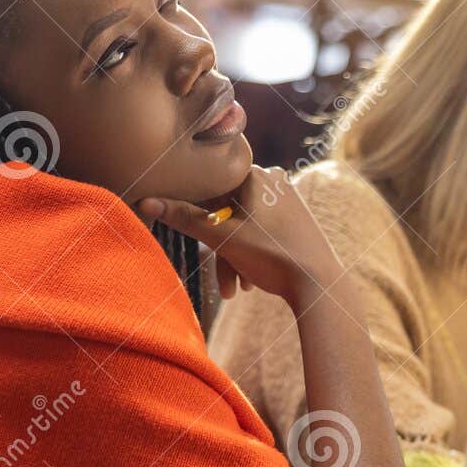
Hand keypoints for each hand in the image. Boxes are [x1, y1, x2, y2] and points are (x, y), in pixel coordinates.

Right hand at [137, 166, 345, 306]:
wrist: (321, 285)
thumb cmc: (273, 258)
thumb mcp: (223, 239)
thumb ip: (183, 218)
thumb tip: (145, 201)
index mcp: (253, 175)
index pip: (207, 186)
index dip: (191, 214)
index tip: (188, 241)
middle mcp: (271, 179)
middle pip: (225, 211)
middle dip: (219, 252)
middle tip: (223, 287)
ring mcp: (285, 197)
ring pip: (242, 224)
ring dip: (234, 258)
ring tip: (236, 292)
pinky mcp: (295, 216)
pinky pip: (260, 229)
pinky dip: (250, 253)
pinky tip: (252, 282)